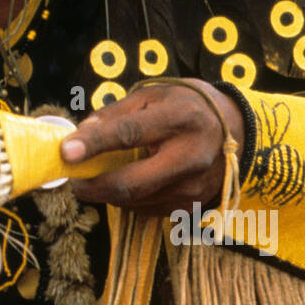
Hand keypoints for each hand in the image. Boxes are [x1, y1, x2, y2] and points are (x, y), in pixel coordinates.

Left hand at [60, 79, 244, 214]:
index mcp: (179, 118)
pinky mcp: (192, 206)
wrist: (237, 131)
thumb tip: (79, 135)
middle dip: (93, 187)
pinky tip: (127, 183)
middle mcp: (190, 156)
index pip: (129, 133)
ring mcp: (193, 187)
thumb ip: (114, 114)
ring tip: (98, 178)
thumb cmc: (186, 106)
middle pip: (130, 184)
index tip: (66, 151)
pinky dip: (129, 199)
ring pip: (135, 201)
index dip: (94, 144)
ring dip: (108, 193)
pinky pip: (147, 209)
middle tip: (73, 181)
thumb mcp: (153, 95)